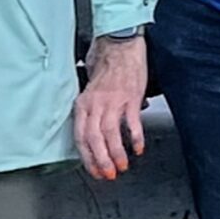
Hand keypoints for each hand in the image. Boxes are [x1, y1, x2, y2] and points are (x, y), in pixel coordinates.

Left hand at [75, 32, 148, 181]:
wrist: (120, 44)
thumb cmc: (105, 64)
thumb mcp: (88, 88)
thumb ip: (88, 110)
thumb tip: (91, 131)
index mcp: (83, 103)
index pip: (81, 137)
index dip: (87, 158)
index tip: (94, 171)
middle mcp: (95, 104)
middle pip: (94, 139)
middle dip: (101, 161)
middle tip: (108, 175)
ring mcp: (113, 101)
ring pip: (111, 134)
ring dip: (117, 154)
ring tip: (123, 166)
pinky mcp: (130, 98)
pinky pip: (132, 123)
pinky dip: (136, 138)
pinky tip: (138, 148)